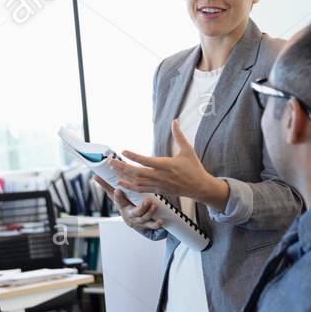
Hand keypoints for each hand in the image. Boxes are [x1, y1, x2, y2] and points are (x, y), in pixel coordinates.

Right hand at [94, 175, 162, 233]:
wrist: (131, 220)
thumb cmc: (124, 204)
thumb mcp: (115, 196)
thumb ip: (107, 186)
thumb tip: (95, 176)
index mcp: (122, 206)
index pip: (119, 201)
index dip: (118, 196)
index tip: (118, 190)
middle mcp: (131, 215)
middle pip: (135, 213)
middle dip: (141, 208)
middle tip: (146, 200)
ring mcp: (139, 221)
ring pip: (145, 219)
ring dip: (150, 213)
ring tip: (154, 206)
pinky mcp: (147, 224)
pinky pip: (153, 225)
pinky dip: (157, 224)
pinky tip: (162, 220)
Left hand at [111, 120, 229, 209]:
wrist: (199, 187)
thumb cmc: (194, 168)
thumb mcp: (187, 150)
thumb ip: (179, 136)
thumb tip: (175, 121)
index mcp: (166, 165)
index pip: (146, 161)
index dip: (133, 156)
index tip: (123, 151)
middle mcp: (160, 176)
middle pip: (137, 173)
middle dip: (123, 167)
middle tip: (111, 161)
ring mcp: (158, 185)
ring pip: (137, 182)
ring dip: (123, 175)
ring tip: (112, 169)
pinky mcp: (158, 190)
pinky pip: (140, 189)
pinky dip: (129, 186)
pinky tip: (120, 182)